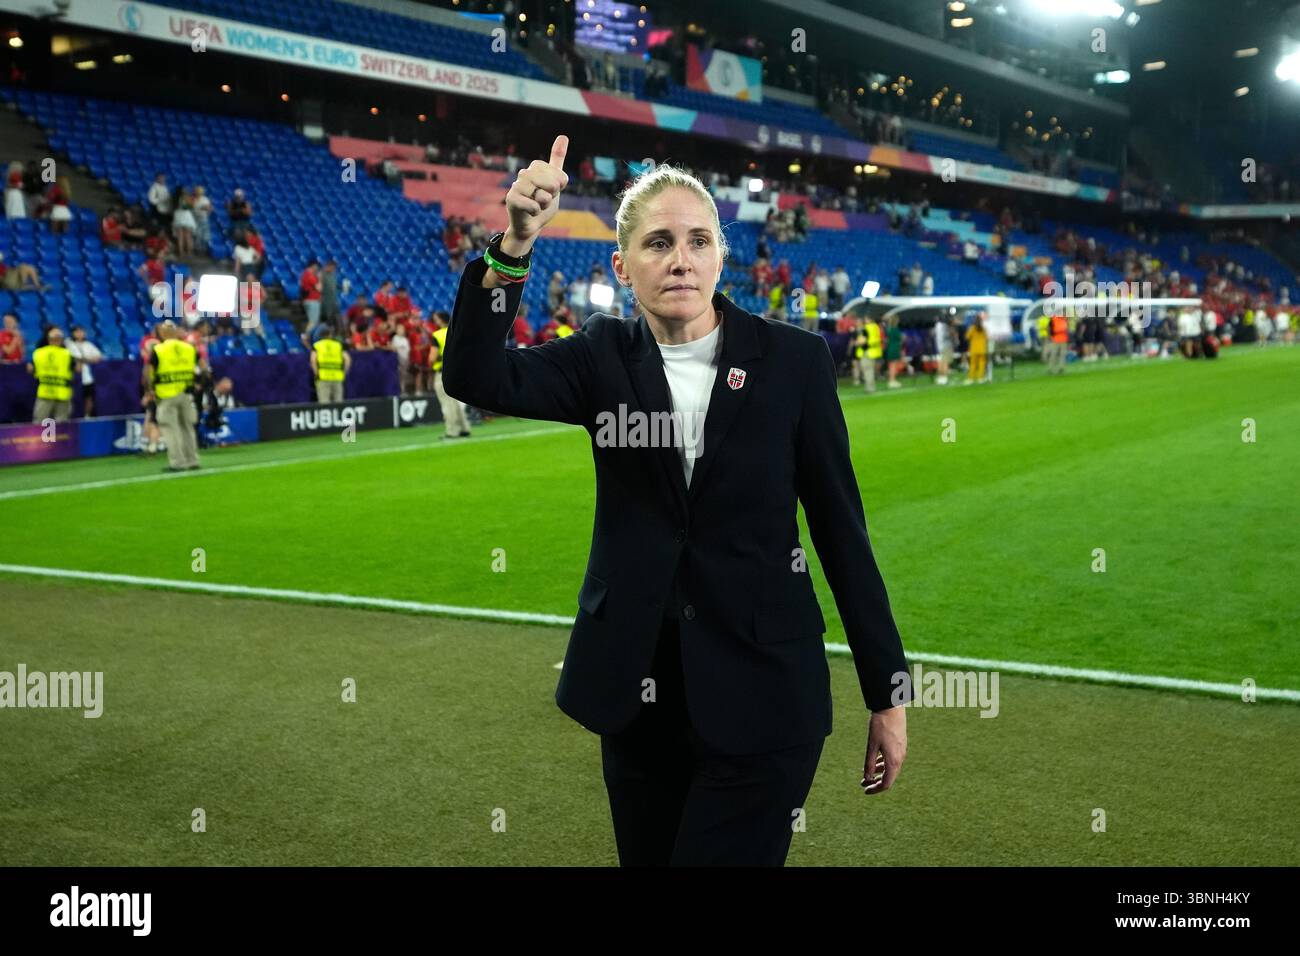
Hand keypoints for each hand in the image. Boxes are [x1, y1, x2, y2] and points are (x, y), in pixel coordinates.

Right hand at [503, 135, 569, 250]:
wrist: (530, 225)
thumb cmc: (542, 203)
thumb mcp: (555, 182)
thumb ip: (558, 161)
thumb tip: (563, 136)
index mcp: (535, 167)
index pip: (560, 176)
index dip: (559, 188)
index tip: (551, 191)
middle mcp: (525, 173)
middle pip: (553, 184)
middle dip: (552, 197)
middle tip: (543, 200)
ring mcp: (516, 185)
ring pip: (543, 195)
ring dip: (544, 205)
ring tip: (536, 205)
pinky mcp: (511, 199)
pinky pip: (533, 205)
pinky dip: (536, 212)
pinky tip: (530, 212)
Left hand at [862, 705, 906, 794]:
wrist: (891, 707)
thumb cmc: (880, 726)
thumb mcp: (871, 746)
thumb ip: (869, 764)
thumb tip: (867, 779)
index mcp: (893, 761)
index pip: (886, 783)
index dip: (875, 789)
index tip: (865, 790)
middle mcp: (900, 758)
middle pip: (889, 777)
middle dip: (876, 782)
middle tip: (863, 784)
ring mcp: (902, 751)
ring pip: (891, 768)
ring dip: (879, 773)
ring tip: (866, 774)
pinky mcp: (901, 745)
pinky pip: (892, 760)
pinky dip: (883, 764)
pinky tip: (875, 762)